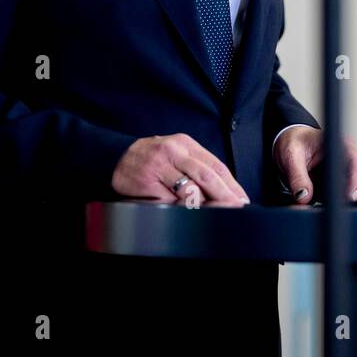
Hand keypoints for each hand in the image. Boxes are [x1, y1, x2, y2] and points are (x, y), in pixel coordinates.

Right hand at [111, 133, 250, 206]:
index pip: (215, 165)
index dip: (231, 184)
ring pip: (189, 190)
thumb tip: (224, 191)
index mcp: (184, 143)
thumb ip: (197, 167)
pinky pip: (168, 201)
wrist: (115, 157)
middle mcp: (172, 151)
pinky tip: (183, 212)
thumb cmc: (152, 158)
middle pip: (206, 176)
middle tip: (235, 209)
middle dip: (224, 196)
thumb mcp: (176, 154)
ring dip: (201, 204)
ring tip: (210, 212)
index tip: (242, 199)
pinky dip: (178, 208)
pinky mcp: (145, 182)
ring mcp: (157, 166)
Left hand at [274, 127, 356, 203]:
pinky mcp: (349, 179)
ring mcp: (352, 168)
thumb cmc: (295, 143)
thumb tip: (304, 197)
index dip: (355, 180)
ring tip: (346, 210)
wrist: (294, 142)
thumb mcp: (291, 156)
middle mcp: (350, 155)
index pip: (355, 162)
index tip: (349, 197)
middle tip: (347, 208)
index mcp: (339, 144)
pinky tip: (344, 208)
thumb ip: (297, 177)